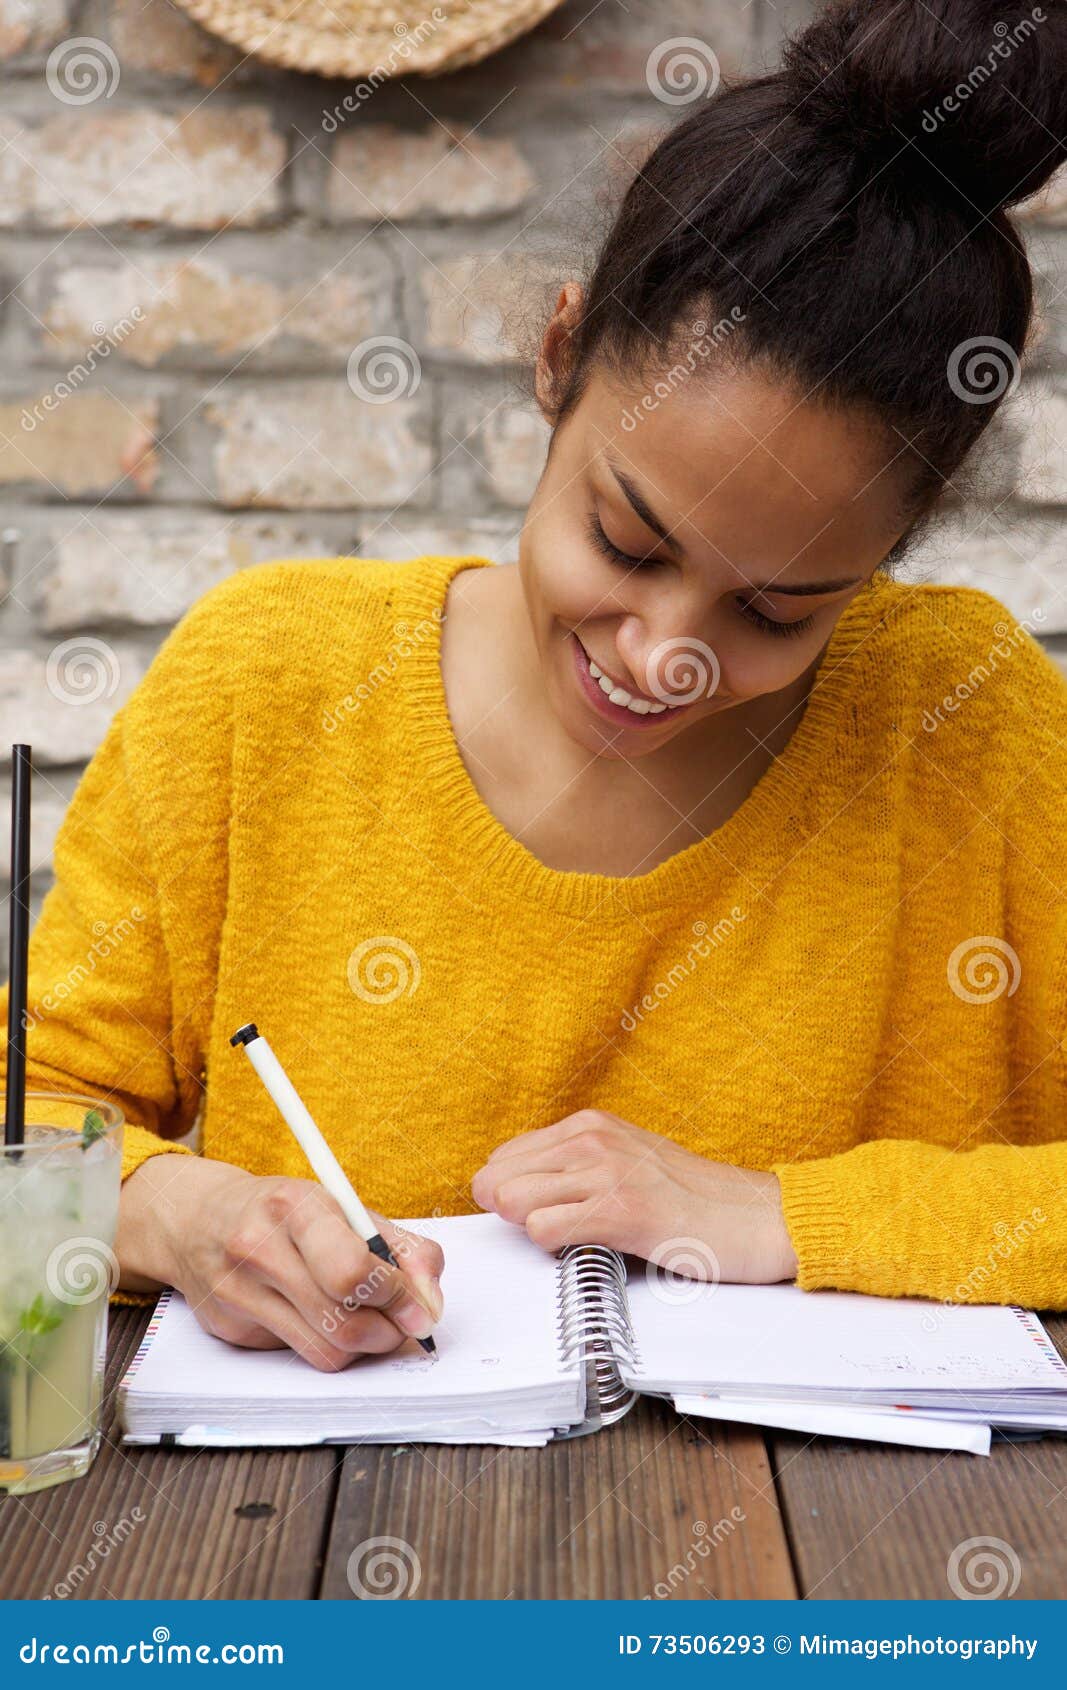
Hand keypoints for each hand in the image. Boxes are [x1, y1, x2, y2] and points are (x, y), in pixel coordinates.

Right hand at [117, 1155, 443, 1370]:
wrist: (197, 1219)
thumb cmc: (285, 1213)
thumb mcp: (343, 1207)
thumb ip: (400, 1247)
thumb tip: (431, 1302)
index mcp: (296, 1207)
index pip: (354, 1271)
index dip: (399, 1297)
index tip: (420, 1308)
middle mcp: (258, 1249)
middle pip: (344, 1324)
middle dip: (389, 1332)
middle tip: (403, 1324)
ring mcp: (238, 1294)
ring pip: (325, 1352)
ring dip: (363, 1347)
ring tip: (370, 1323)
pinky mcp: (230, 1330)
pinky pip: (299, 1356)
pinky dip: (326, 1345)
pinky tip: (322, 1318)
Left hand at [471, 1109, 797, 1284]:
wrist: (757, 1217)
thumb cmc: (695, 1199)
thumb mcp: (627, 1163)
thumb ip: (576, 1169)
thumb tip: (515, 1191)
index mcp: (590, 1125)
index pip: (503, 1157)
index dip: (509, 1194)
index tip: (538, 1214)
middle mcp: (592, 1138)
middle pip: (497, 1179)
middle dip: (510, 1214)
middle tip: (555, 1230)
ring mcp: (605, 1171)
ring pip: (512, 1201)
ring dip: (532, 1230)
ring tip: (576, 1237)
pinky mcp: (620, 1210)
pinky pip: (543, 1230)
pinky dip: (554, 1249)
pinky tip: (590, 1246)